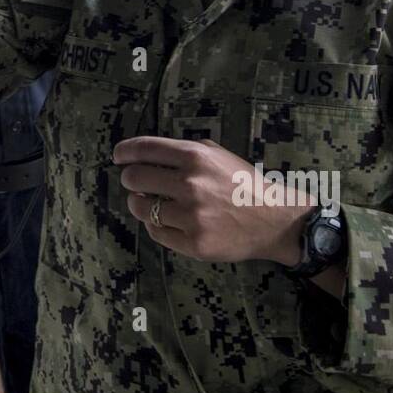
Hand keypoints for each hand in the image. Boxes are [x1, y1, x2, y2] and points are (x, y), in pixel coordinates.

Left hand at [114, 136, 314, 263]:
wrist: (274, 219)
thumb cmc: (242, 182)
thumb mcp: (217, 154)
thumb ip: (183, 151)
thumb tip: (143, 154)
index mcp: (194, 157)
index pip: (143, 149)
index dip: (124, 152)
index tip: (118, 157)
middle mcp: (190, 184)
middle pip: (135, 178)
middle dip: (131, 179)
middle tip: (136, 183)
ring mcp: (191, 216)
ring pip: (141, 208)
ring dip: (140, 204)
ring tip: (149, 203)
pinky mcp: (194, 243)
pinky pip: (156, 232)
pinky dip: (156, 225)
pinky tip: (167, 220)